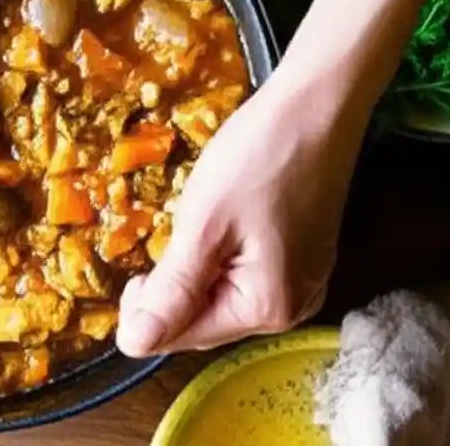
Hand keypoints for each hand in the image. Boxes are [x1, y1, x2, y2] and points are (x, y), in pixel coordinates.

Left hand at [116, 70, 368, 355]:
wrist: (316, 106)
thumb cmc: (259, 158)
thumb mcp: (203, 225)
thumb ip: (171, 291)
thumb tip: (133, 344)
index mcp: (267, 307)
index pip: (184, 337)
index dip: (147, 312)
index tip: (136, 270)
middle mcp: (292, 308)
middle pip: (207, 320)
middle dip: (174, 292)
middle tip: (164, 239)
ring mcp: (302, 283)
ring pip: (224, 298)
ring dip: (195, 274)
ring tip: (193, 227)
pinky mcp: (304, 258)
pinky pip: (245, 277)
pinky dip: (220, 260)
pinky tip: (219, 227)